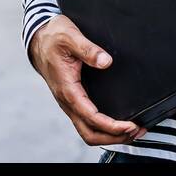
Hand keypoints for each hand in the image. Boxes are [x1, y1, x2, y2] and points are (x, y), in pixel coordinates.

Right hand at [29, 15, 145, 144]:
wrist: (39, 39)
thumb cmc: (53, 38)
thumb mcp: (70, 37)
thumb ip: (88, 49)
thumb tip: (106, 61)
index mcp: (67, 89)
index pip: (91, 117)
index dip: (111, 125)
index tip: (130, 125)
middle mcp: (67, 100)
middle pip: (89, 133)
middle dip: (113, 137)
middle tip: (135, 131)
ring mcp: (69, 102)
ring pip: (88, 131)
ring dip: (109, 136)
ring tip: (131, 131)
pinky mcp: (73, 100)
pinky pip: (86, 122)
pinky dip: (103, 128)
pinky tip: (116, 123)